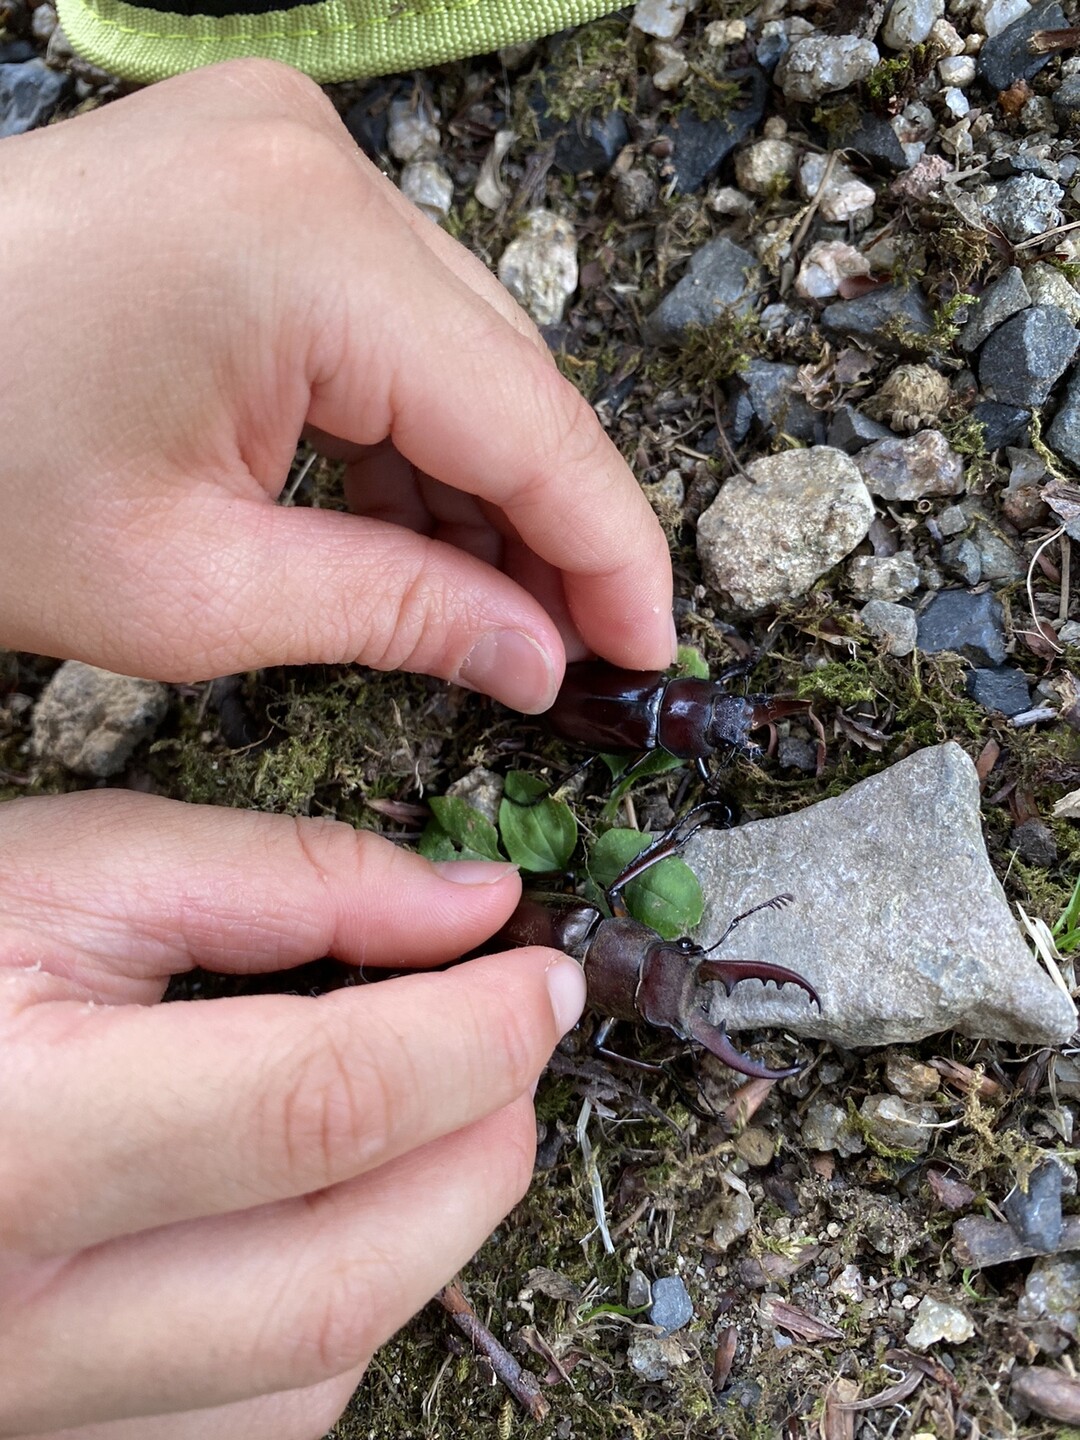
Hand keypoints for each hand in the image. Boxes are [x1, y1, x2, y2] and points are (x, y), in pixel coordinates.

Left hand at [0, 58, 673, 712]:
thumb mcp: (194, 590)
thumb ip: (400, 613)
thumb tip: (541, 658)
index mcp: (304, 253)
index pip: (530, 421)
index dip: (610, 551)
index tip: (650, 651)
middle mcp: (319, 162)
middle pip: (506, 371)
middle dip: (553, 521)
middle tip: (577, 650)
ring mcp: (285, 149)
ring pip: (457, 341)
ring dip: (486, 476)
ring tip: (500, 607)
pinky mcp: (254, 172)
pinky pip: (386, 309)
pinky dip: (412, 420)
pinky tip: (422, 521)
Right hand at [0, 790, 585, 1438]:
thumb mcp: (79, 871)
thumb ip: (289, 879)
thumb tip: (471, 907)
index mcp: (12, 1140)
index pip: (315, 1104)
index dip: (469, 1032)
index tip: (543, 972)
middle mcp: (17, 1323)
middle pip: (339, 1279)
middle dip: (477, 1147)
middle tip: (509, 1041)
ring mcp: (38, 1408)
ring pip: (313, 1370)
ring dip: (419, 1228)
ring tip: (412, 1105)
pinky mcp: (65, 1429)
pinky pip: (258, 1412)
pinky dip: (337, 1300)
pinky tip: (314, 1199)